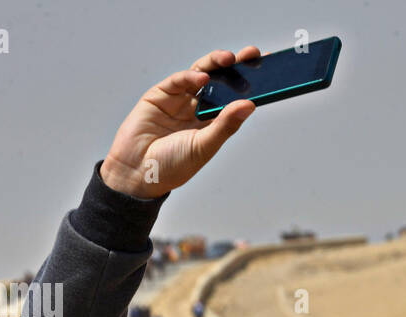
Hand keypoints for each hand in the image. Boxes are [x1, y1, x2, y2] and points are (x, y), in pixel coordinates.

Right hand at [99, 47, 259, 198]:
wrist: (136, 173)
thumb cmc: (172, 166)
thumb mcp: (204, 146)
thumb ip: (225, 125)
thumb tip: (250, 104)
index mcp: (212, 123)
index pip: (235, 99)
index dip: (250, 85)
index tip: (270, 71)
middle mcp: (197, 109)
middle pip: (220, 82)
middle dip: (236, 67)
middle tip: (252, 55)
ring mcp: (179, 100)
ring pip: (201, 75)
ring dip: (215, 64)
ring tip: (230, 59)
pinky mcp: (159, 95)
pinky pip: (177, 81)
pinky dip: (190, 77)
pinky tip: (202, 79)